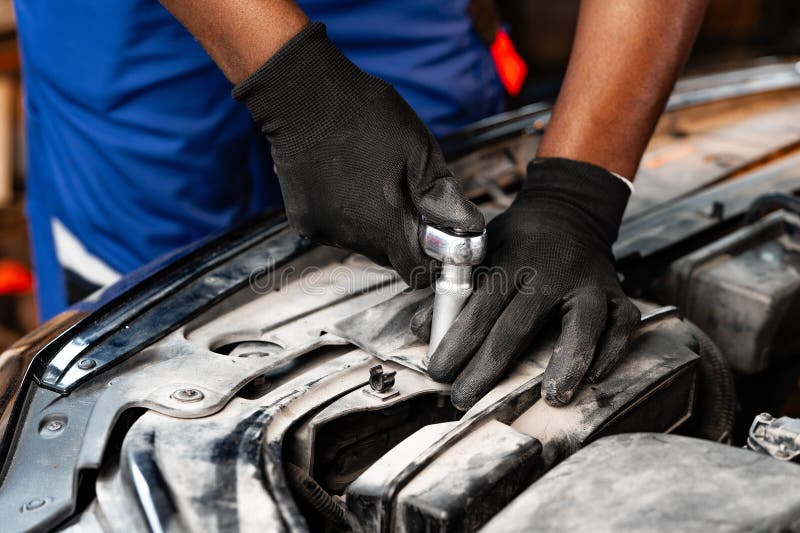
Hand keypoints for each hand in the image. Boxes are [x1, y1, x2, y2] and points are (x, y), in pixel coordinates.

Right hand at [233, 22, 482, 286]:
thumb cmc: (363, 115)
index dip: (431, 261)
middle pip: (390, 258)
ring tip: (372, 181)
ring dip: (374, 225)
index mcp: (384, 223)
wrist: (302, 95)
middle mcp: (352, 236)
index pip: (416, 274)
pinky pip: (337, 231)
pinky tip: (346, 182)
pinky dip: (346, 216)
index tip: (435, 239)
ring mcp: (324, 230)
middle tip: (406, 197)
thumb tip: (469, 226)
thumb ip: (443, 196)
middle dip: (403, 237)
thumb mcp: (419, 149)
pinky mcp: (304, 221)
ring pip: (363, 244)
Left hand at [418, 158, 640, 409]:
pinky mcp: (616, 293)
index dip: (457, 343)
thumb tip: (420, 330)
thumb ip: (454, 290)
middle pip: (520, 325)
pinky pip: (621, 324)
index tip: (438, 373)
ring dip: (567, 361)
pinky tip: (594, 377)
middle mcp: (551, 272)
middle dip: (490, 368)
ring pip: (582, 323)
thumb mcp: (481, 251)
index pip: (480, 307)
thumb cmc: (519, 239)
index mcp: (512, 260)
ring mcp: (588, 282)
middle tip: (466, 399)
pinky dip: (612, 351)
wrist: (570, 210)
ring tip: (552, 397)